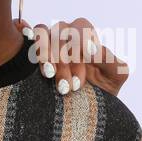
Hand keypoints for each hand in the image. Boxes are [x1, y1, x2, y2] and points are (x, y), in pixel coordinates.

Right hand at [13, 17, 129, 97]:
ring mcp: (47, 46)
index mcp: (86, 38)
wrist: (84, 114)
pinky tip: (34, 63)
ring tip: (49, 76)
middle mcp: (65, 38)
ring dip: (46, 54)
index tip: (86, 59)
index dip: (81, 41)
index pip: (81, 26)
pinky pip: (26, 39)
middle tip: (70, 86)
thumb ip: (110, 61)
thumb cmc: (102, 92)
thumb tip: (93, 50)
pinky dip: (29, 44)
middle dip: (65, 58)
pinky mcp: (31, 56)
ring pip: (42, 33)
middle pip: (60, 31)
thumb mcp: (115, 77)